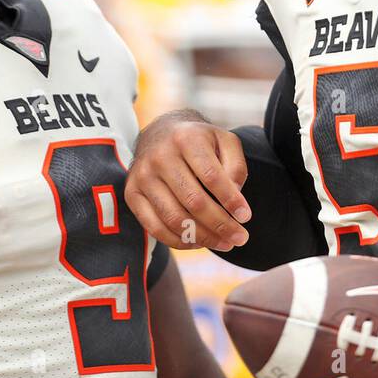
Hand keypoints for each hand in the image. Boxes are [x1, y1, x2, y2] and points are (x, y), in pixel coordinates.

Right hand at [125, 112, 250, 251]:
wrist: (159, 134)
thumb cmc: (198, 142)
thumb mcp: (223, 141)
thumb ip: (235, 165)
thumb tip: (235, 197)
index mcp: (186, 139)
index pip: (211, 176)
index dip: (230, 200)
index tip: (246, 217)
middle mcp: (160, 156)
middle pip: (194, 201)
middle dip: (221, 225)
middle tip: (240, 238)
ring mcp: (143, 176)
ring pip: (174, 218)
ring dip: (203, 237)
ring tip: (224, 243)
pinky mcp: (132, 193)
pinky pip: (155, 228)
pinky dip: (179, 241)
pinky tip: (198, 242)